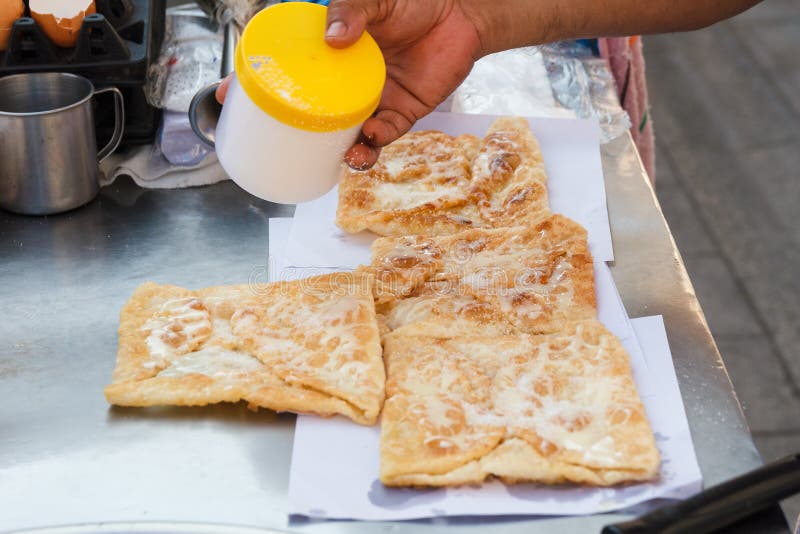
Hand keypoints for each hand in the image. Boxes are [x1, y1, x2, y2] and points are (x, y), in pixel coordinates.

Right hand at [214, 1, 485, 169]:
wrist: (463, 15)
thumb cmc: (414, 1)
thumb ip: (352, 9)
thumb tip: (333, 36)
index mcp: (331, 55)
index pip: (287, 69)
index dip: (256, 83)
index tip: (226, 93)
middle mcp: (346, 82)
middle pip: (309, 110)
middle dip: (285, 128)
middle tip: (265, 135)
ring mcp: (372, 100)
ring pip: (346, 133)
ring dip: (338, 149)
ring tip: (338, 155)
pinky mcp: (402, 113)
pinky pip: (383, 135)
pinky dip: (374, 142)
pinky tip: (367, 143)